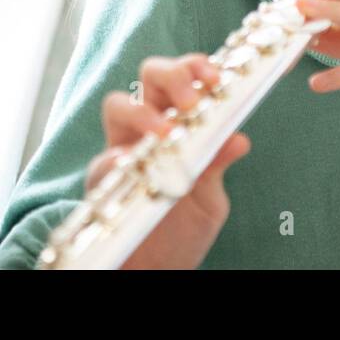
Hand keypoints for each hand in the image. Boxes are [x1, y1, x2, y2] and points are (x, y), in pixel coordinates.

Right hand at [88, 53, 250, 268]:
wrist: (154, 272)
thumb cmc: (180, 231)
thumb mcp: (209, 200)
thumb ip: (217, 166)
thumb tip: (239, 139)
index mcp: (177, 124)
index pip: (184, 79)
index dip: (196, 68)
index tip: (217, 76)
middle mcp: (146, 128)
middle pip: (150, 76)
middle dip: (172, 76)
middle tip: (192, 102)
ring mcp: (121, 149)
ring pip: (118, 104)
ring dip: (143, 112)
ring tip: (165, 134)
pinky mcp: (101, 179)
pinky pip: (103, 158)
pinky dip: (119, 159)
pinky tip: (136, 167)